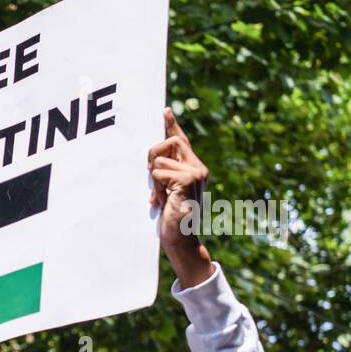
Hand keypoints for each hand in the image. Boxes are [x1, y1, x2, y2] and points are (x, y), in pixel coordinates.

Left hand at [148, 108, 207, 241]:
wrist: (182, 241)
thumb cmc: (172, 219)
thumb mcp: (166, 193)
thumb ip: (164, 176)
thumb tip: (152, 163)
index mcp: (194, 168)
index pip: (181, 141)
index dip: (172, 126)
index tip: (164, 111)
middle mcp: (198, 167)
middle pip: (169, 142)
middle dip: (153, 156)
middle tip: (152, 180)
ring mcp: (195, 172)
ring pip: (159, 160)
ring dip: (154, 180)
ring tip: (161, 197)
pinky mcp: (188, 179)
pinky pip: (159, 172)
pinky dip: (156, 187)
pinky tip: (162, 201)